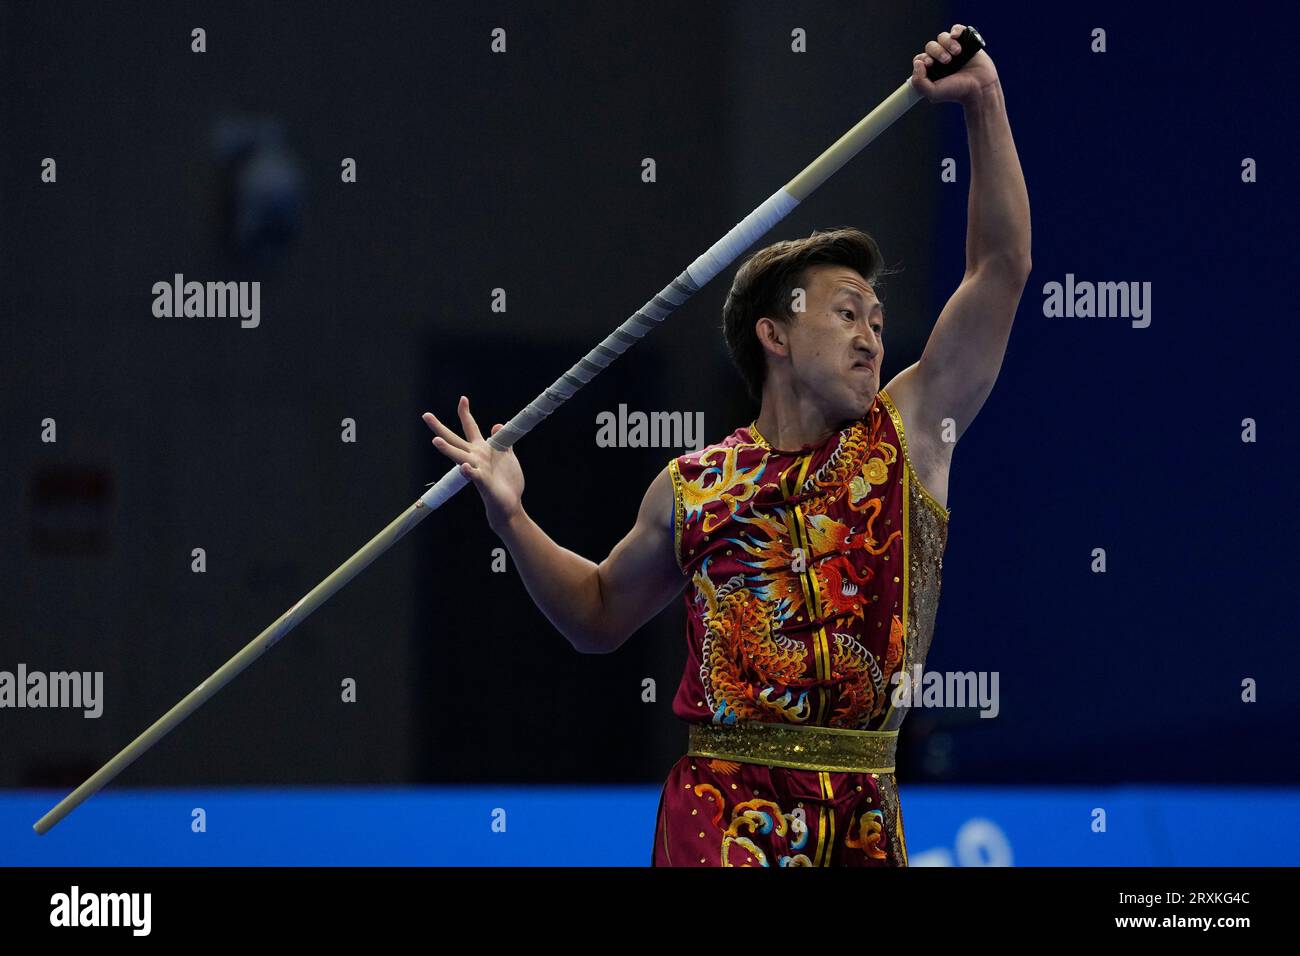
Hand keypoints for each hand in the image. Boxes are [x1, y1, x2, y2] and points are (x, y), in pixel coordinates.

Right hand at [423, 395, 524, 531]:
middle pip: (455, 440)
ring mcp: (477, 469)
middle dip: (440, 428)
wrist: (509, 503)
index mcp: (481, 449)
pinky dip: (469, 471)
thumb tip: (497, 424)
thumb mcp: (506, 455)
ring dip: (447, 449)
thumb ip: (502, 440)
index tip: (462, 399)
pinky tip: (464, 466)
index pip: (470, 428)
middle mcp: (475, 457)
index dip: (465, 414)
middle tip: (426, 415)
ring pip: (459, 457)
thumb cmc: (506, 480)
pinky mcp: (484, 482)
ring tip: (435, 440)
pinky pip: (475, 475)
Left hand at [909, 24, 997, 105]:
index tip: (930, 64)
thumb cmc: (957, 91)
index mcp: (931, 69)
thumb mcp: (933, 93)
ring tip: (957, 53)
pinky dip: (955, 30)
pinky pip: (957, 29)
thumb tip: (917, 62)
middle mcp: (940, 58)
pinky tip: (956, 36)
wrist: (980, 87)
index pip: (920, 58)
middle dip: (937, 51)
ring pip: (942, 37)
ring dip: (948, 43)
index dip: (923, 58)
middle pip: (930, 46)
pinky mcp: (966, 41)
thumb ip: (919, 82)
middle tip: (947, 61)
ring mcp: (953, 49)